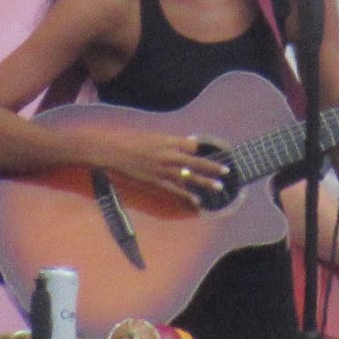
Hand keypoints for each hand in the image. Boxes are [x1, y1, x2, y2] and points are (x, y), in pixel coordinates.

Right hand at [81, 128, 227, 208]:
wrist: (112, 151)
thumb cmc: (130, 141)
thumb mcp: (151, 137)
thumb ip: (169, 142)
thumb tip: (186, 144)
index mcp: (167, 141)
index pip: (191, 145)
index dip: (201, 151)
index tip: (211, 154)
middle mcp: (167, 154)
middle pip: (195, 161)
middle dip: (212, 166)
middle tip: (226, 170)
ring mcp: (162, 169)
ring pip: (189, 177)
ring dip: (205, 182)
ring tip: (218, 187)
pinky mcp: (155, 181)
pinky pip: (174, 190)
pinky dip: (186, 196)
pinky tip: (196, 201)